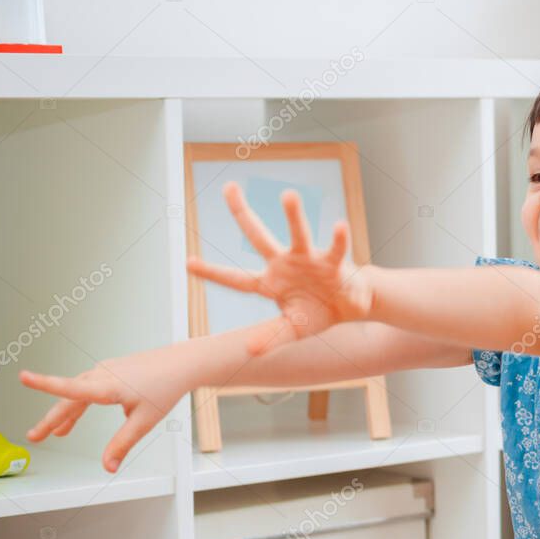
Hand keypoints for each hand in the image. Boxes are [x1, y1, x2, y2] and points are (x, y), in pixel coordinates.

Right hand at [20, 347, 192, 472]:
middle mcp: (102, 374)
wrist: (183, 364)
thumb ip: (122, 444)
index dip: (46, 384)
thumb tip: (108, 467)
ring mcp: (105, 370)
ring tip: (55, 434)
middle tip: (34, 438)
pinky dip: (78, 403)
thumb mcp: (144, 421)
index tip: (24, 377)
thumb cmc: (167, 388)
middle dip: (51, 419)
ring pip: (78, 393)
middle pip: (70, 398)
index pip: (71, 389)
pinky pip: (87, 388)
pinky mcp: (111, 370)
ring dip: (65, 413)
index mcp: (109, 386)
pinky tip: (75, 416)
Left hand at [186, 182, 372, 356]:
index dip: (214, 273)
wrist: (351, 305)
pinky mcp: (334, 263)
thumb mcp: (293, 329)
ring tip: (288, 195)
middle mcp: (285, 264)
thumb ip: (272, 337)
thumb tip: (249, 351)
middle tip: (228, 187)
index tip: (188, 263)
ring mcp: (308, 260)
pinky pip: (335, 250)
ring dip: (293, 217)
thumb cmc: (318, 312)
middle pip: (259, 237)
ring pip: (298, 236)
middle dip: (242, 213)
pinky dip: (338, 239)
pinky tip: (339, 226)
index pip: (236, 279)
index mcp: (270, 282)